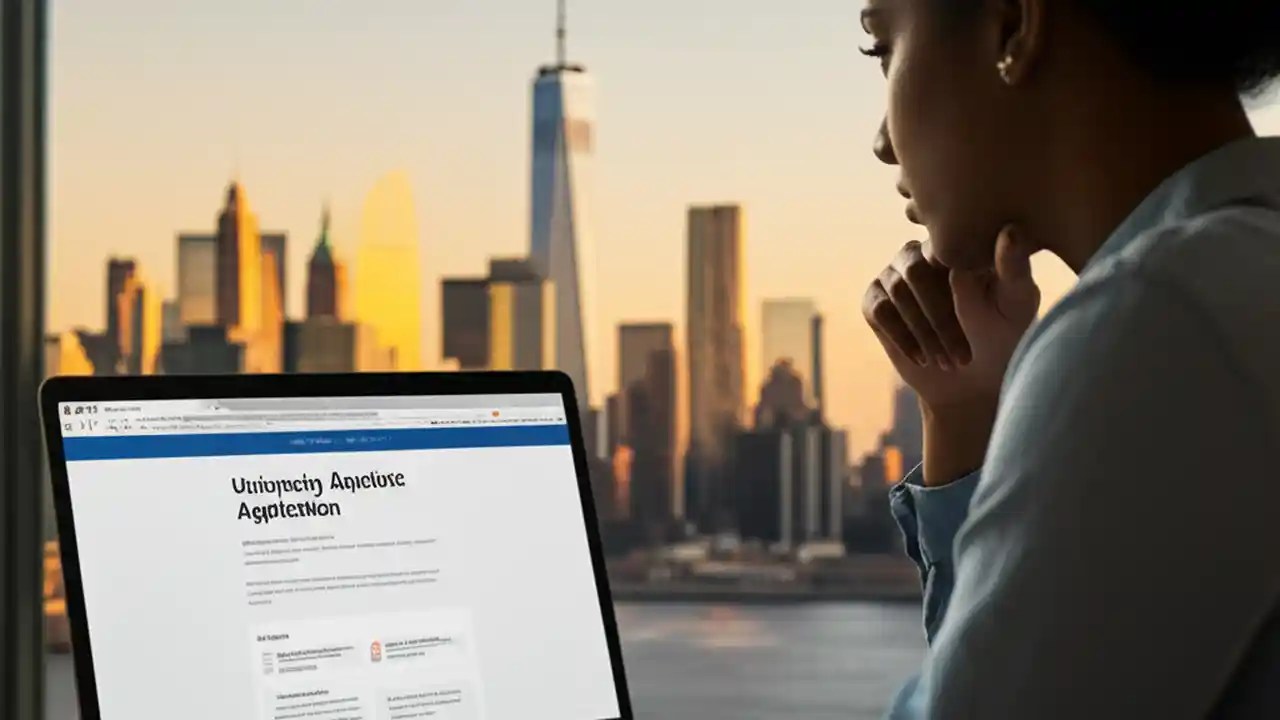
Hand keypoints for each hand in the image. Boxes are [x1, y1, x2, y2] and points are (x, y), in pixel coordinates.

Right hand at [863, 227, 1040, 482]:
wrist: (971, 378)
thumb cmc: (1003, 335)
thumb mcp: (1017, 304)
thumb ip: (1014, 268)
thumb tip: (1009, 231)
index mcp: (956, 243)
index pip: (946, 248)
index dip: (959, 287)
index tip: (981, 323)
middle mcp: (921, 253)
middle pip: (915, 271)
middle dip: (939, 318)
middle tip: (963, 356)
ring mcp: (894, 275)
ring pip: (897, 293)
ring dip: (924, 333)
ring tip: (948, 361)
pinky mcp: (875, 302)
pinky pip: (879, 311)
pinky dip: (903, 338)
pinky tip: (923, 358)